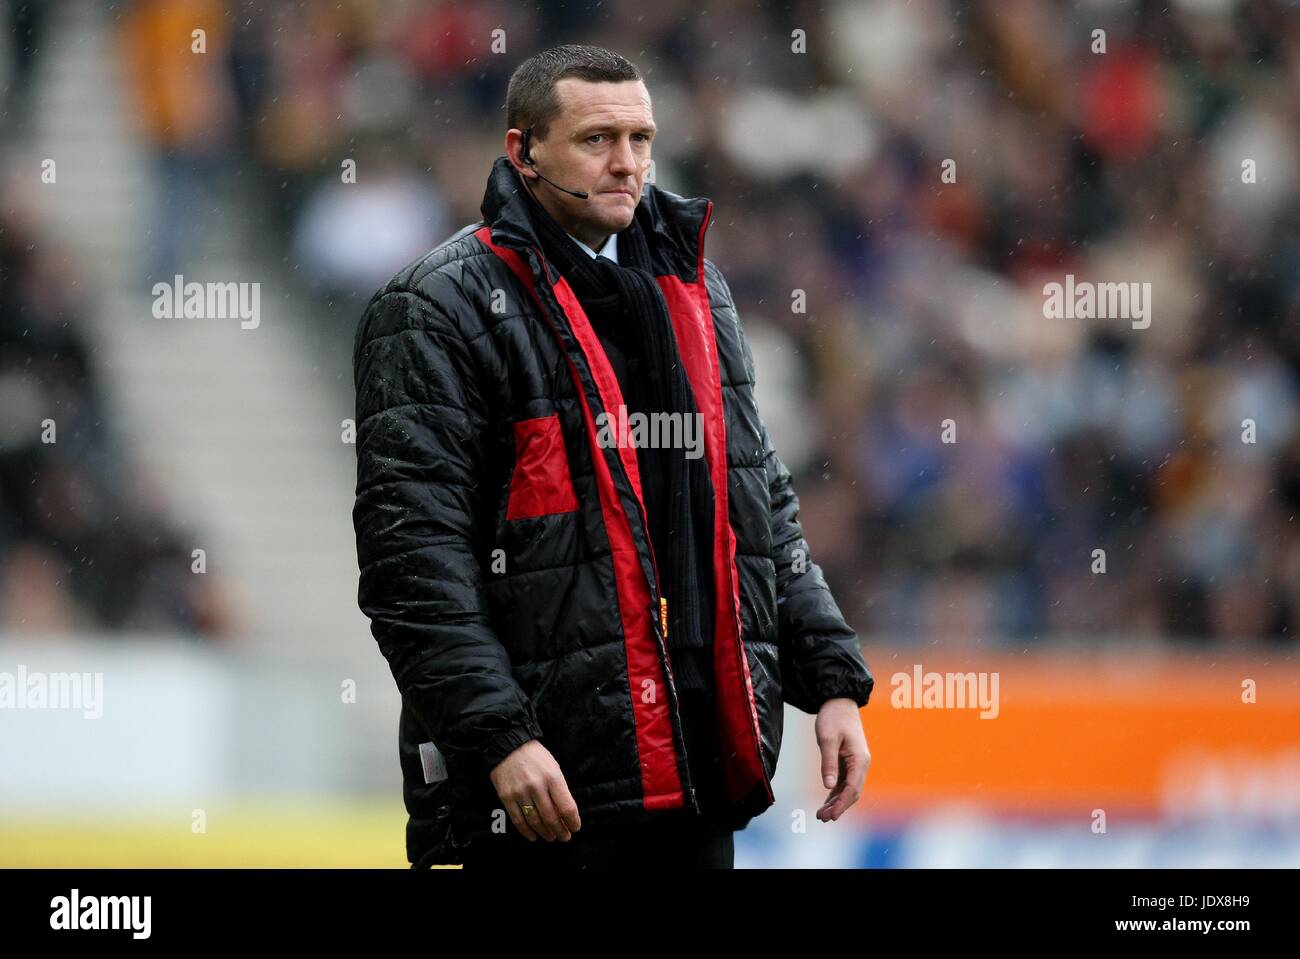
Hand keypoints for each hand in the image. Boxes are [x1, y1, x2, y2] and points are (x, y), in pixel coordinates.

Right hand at [488, 739, 581, 841]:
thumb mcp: (554, 767)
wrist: (509, 746)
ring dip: (545, 833)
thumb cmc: (536, 757)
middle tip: (564, 837)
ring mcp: (520, 793)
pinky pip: (518, 820)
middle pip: (551, 817)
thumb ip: (559, 789)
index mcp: (553, 777)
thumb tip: (565, 813)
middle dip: (560, 831)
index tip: (575, 827)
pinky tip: (533, 836)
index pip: (566, 807)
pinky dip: (526, 831)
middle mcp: (537, 786)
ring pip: (535, 821)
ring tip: (551, 837)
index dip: (572, 821)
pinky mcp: (506, 797)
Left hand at [814, 697, 869, 821]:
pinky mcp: (849, 760)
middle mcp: (861, 764)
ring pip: (848, 788)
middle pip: (852, 792)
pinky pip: (844, 781)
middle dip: (838, 806)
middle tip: (822, 818)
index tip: (830, 816)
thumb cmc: (834, 717)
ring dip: (836, 801)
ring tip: (821, 814)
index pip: (852, 788)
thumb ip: (828, 762)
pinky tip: (826, 801)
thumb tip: (828, 786)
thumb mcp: (827, 738)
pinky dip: (835, 792)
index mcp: (860, 759)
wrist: (840, 700)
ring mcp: (856, 763)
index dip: (841, 804)